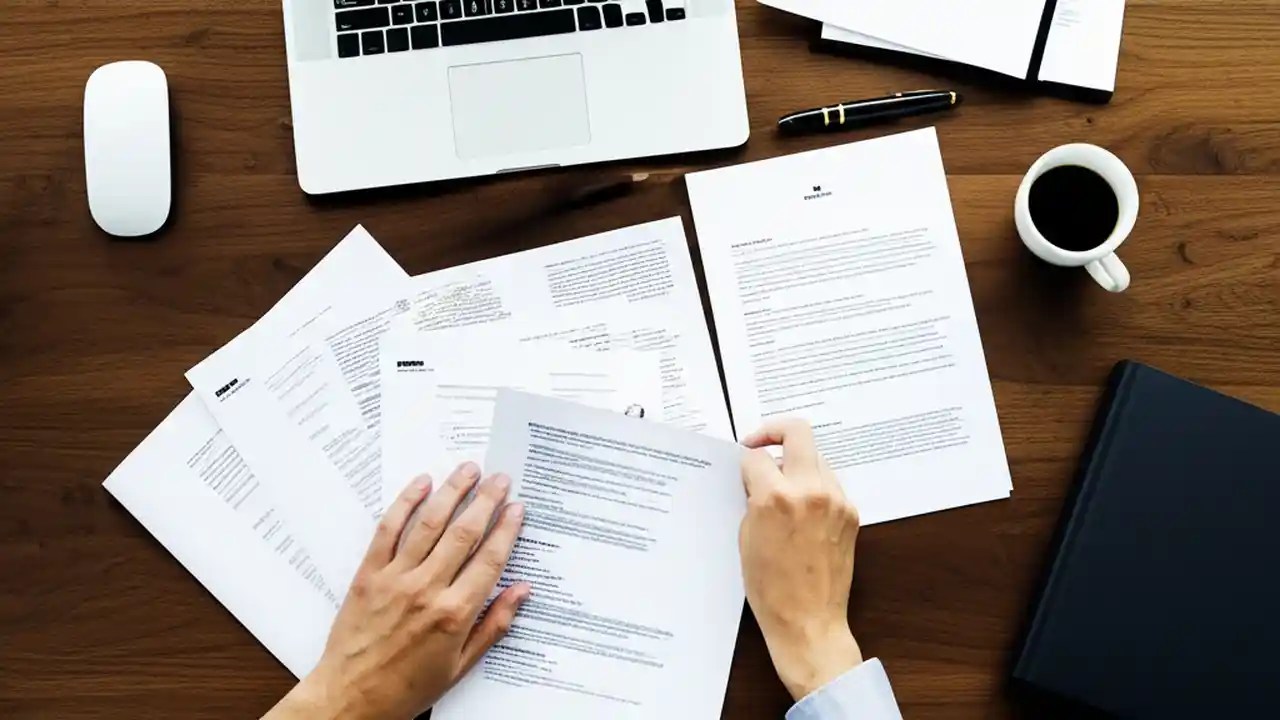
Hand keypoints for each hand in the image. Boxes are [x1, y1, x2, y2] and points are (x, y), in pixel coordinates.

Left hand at [263, 463, 530, 719]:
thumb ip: (494, 625)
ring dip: (452, 493)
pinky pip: (388, 531)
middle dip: (486, 501)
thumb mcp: (461, 666)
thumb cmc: (406, 687)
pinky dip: (405, 504)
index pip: (489, 560)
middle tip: (500, 478)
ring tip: (469, 470)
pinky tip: (421, 484)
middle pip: (464, 534)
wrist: (351, 698)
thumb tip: (521, 591)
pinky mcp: (369, 575)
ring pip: (429, 524)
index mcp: (455, 614)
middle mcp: (427, 590)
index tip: (518, 509)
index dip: (507, 530)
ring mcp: (395, 579)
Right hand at [739, 420, 863, 700]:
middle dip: (774, 431)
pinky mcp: (851, 512)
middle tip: (760, 443)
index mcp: (776, 498)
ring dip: (797, 464)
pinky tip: (802, 509)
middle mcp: (810, 491)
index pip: (757, 456)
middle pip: (797, 432)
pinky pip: (830, 483)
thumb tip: (756, 476)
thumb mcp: (746, 537)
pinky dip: (814, 487)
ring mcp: (836, 500)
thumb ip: (752, 498)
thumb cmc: (770, 589)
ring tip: (783, 486)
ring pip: (815, 458)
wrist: (808, 621)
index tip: (742, 469)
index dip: (745, 463)